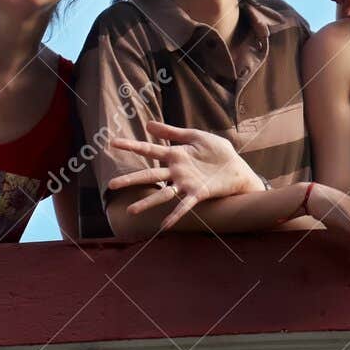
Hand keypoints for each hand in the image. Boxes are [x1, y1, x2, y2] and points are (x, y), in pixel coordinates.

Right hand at [109, 121, 263, 230]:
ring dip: (147, 202)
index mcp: (176, 155)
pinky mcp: (198, 193)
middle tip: (111, 185)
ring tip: (131, 211)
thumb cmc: (218, 152)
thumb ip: (172, 133)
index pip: (149, 149)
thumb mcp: (195, 137)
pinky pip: (184, 206)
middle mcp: (177, 171)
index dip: (131, 145)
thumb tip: (148, 124)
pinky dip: (175, 215)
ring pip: (163, 194)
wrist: (237, 168)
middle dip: (131, 179)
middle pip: (150, 174)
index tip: (112, 142)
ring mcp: (186, 184)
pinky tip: (164, 225)